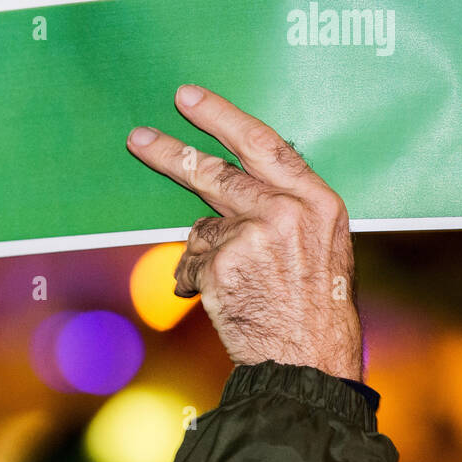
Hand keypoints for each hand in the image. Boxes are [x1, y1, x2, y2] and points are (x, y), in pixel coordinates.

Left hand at [127, 84, 362, 380]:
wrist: (309, 363)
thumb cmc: (319, 307)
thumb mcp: (323, 245)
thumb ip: (289, 208)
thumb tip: (238, 184)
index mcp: (319, 200)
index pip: (266, 144)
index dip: (225, 118)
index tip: (191, 99)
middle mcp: (287, 209)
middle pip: (217, 171)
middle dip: (173, 153)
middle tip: (138, 138)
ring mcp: (253, 236)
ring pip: (202, 226)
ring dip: (206, 253)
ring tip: (227, 281)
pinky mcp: (223, 265)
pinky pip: (192, 263)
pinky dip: (198, 281)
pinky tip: (223, 300)